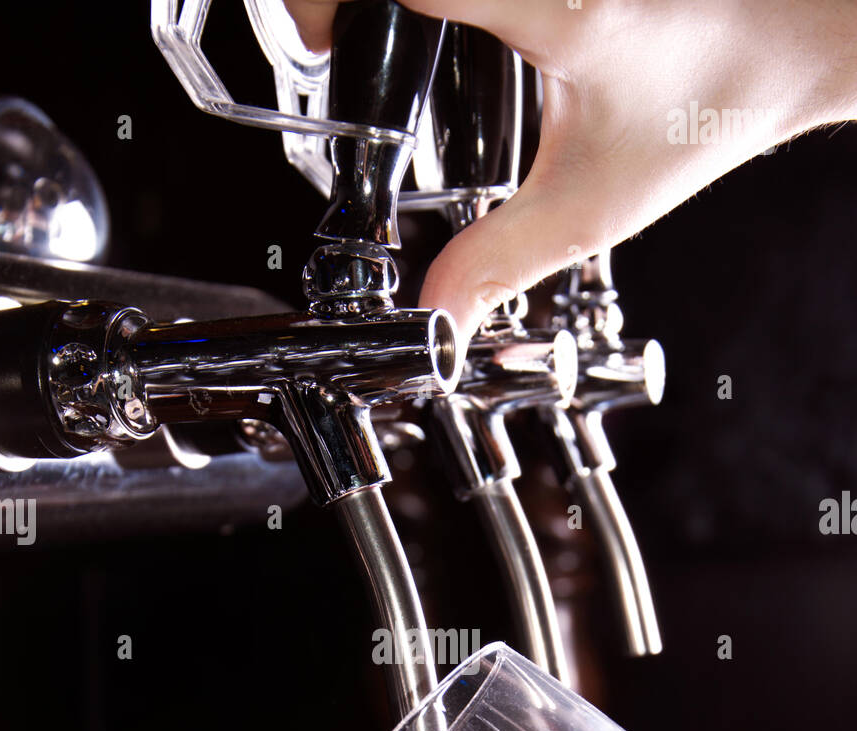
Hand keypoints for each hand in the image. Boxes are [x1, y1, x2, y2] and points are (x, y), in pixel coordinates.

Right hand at [287, 1, 856, 341]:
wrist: (794, 30)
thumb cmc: (715, 96)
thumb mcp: (592, 205)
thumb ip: (499, 261)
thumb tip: (436, 312)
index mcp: (554, 6)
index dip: (330, 4)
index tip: (323, 46)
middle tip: (332, 36)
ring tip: (369, 24)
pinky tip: (428, 13)